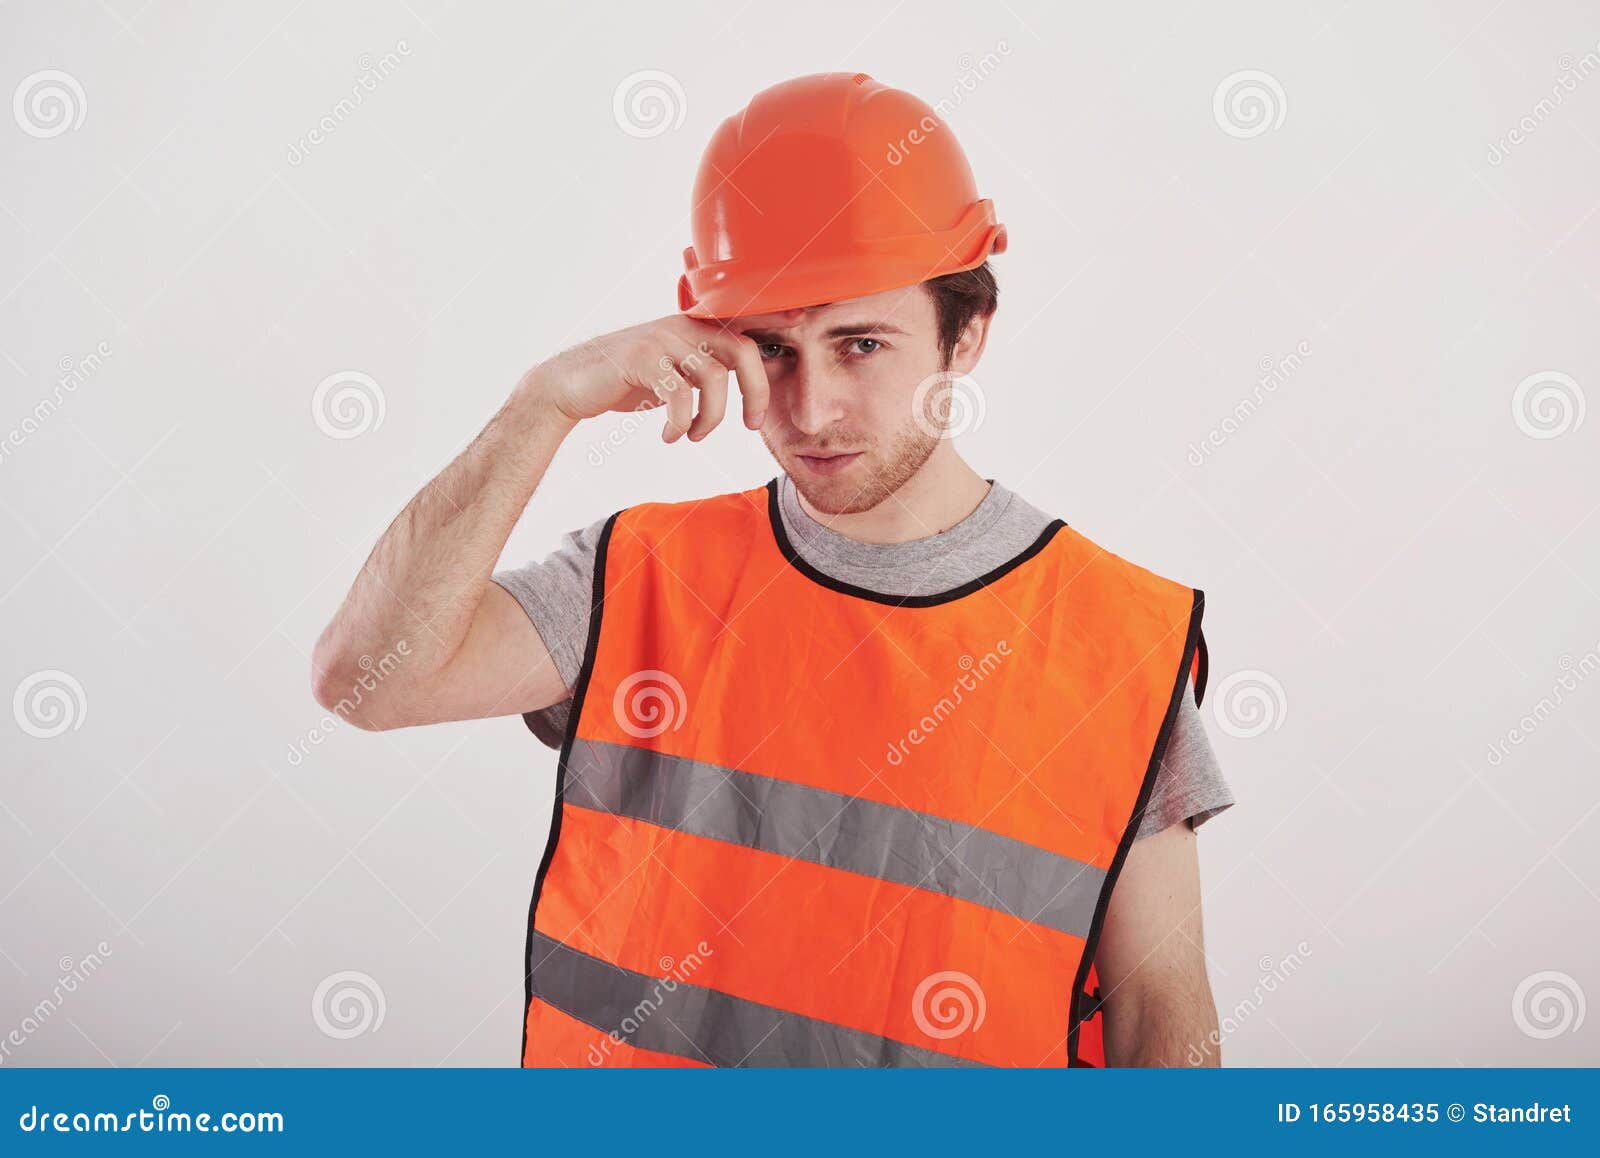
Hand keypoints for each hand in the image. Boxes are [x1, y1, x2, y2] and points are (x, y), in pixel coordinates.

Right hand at [526, 316, 770, 442]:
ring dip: (711, 418)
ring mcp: (660, 339)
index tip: (767, 394)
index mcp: (693, 328)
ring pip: (713, 378)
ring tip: (695, 435)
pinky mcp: (640, 358)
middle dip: (755, 393)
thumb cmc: (625, 380)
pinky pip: (679, 394)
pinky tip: (669, 435)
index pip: (745, 336)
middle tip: (749, 424)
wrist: (570, 384)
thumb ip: (705, 369)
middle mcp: (680, 326)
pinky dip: (680, 423)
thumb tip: (748, 383)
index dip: (765, 360)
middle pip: (741, 351)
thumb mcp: (673, 372)